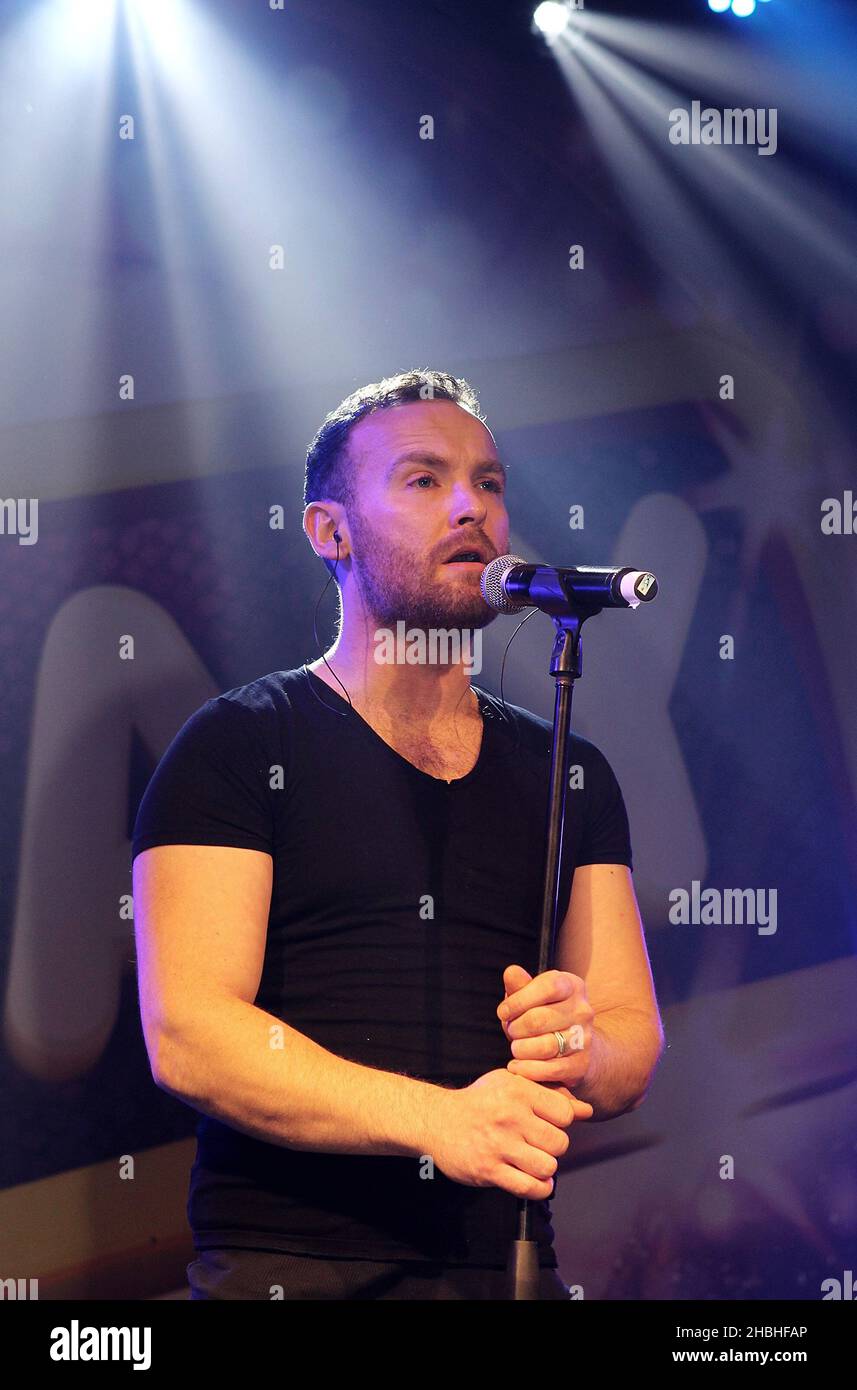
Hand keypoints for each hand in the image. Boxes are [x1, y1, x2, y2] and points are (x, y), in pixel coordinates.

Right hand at [426, 1069, 592, 1200]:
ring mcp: (499, 1144)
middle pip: (559, 1142)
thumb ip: (551, 1095)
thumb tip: (587, 1110)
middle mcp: (509, 1116)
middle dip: (553, 1147)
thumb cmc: (481, 1101)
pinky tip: (533, 1180)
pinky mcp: (488, 1170)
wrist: (437, 1120)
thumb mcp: (513, 1085)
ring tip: (533, 1161)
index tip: (548, 1124)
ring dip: (545, 1168)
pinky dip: (538, 1188)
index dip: (562, 1122)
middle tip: (539, 1144)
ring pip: (547, 1167)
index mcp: (518, 1091)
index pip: (565, 1113)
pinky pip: (528, 1188)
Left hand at [497, 964, 594, 1090]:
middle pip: (538, 1020)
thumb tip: (511, 972)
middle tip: (511, 1031)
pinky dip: (527, 1069)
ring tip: (516, 1048)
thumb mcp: (533, 996)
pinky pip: (551, 1069)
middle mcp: (583, 1010)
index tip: (503, 1012)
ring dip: (521, 1049)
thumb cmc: (545, 1014)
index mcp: (572, 986)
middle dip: (516, 1028)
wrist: (576, 1044)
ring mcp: (585, 1038)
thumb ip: (520, 985)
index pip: (546, 987)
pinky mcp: (582, 1064)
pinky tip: (517, 1066)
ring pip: (545, 1046)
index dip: (518, 1001)